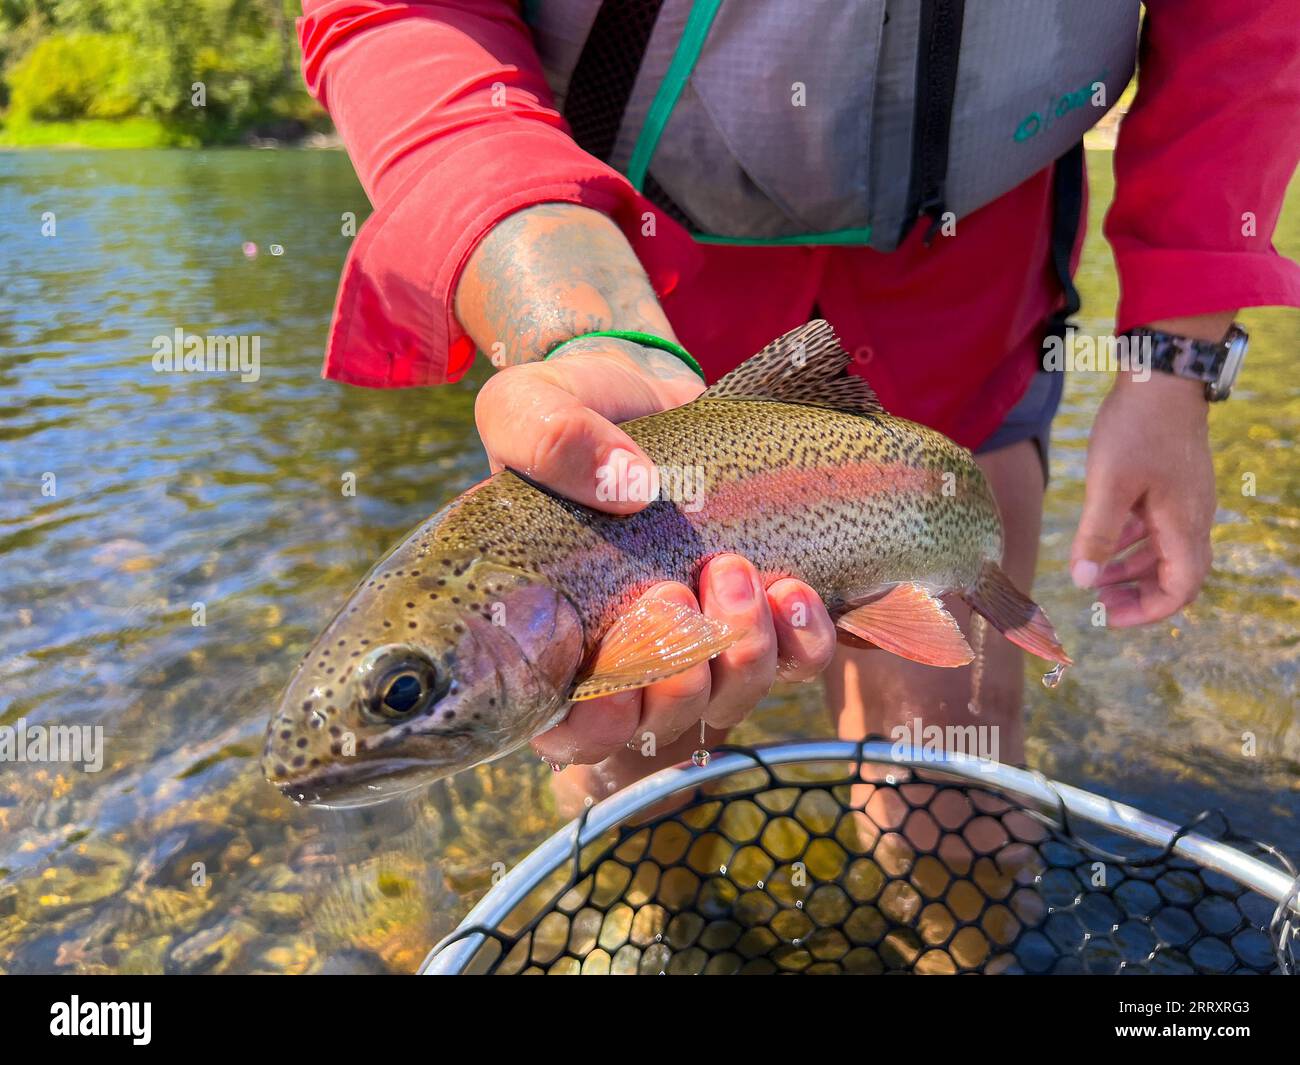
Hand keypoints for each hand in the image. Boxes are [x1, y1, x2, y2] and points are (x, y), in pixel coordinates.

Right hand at [475, 341, 837, 765]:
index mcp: (553, 635)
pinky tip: (793, 589)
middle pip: (662, 720)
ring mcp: (701, 639)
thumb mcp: (529, 403)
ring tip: (734, 570)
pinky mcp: (760, 614)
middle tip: (671, 594)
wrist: (647, 391)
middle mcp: (628, 654)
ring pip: (732, 697)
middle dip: (678, 676)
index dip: (602, 722)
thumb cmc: (574, 408)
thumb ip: (549, 439)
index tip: (619, 673)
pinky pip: (798, 661)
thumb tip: (628, 488)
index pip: (571, 730)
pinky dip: (803, 638)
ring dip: (742, 650)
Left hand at [1070, 370, 1215, 626]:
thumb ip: (1096, 535)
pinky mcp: (1173, 484)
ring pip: (1164, 551)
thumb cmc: (1136, 428)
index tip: (1109, 617)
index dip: (1148, 611)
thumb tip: (1084, 581)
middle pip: (1175, 575)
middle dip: (1138, 595)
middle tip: (1098, 603)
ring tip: (1095, 578)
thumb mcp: (1108, 484)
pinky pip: (1158, 527)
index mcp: (1183, 524)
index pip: (1181, 589)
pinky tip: (1103, 542)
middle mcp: (1192, 518)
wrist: (1162, 376)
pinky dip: (1133, 542)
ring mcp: (1185, 500)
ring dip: (1132, 569)